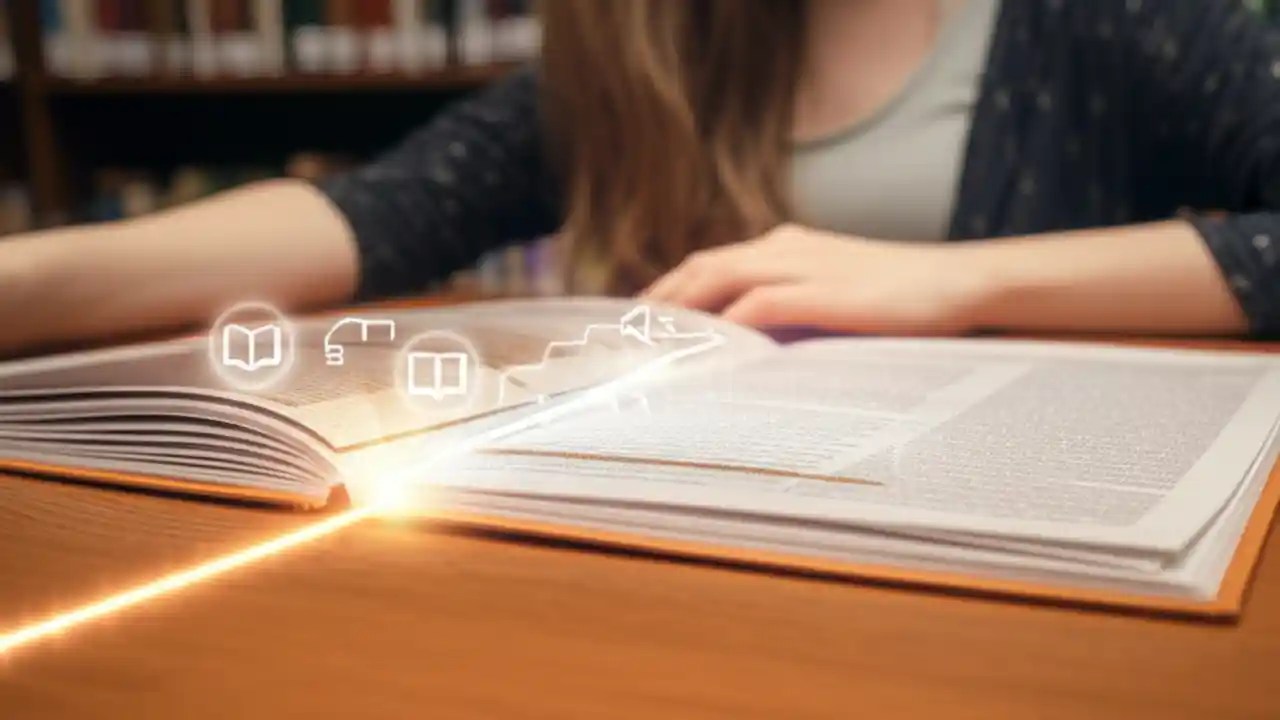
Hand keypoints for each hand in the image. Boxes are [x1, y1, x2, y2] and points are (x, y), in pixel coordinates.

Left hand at [640, 224, 994, 334]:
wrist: (961, 283)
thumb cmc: (905, 297)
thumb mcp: (839, 296)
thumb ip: (796, 310)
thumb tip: (754, 345)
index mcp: (787, 245)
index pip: (712, 262)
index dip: (673, 289)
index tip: (645, 319)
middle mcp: (785, 248)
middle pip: (702, 267)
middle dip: (661, 300)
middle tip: (629, 336)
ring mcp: (803, 266)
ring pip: (719, 280)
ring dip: (680, 311)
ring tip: (649, 344)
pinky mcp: (823, 293)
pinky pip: (757, 306)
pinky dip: (725, 327)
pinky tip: (704, 352)